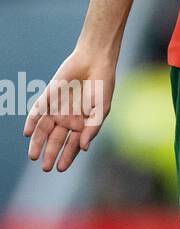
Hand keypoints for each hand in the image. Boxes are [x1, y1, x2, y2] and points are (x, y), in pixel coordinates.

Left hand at [24, 48, 115, 172]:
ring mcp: (56, 108)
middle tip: (45, 167)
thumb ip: (93, 128)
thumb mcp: (102, 108)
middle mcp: (68, 118)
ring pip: (43, 129)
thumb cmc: (103, 83)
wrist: (95, 60)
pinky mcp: (48, 97)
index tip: (60, 168)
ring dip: (37, 143)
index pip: (73, 144)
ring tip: (33, 156)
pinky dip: (31, 122)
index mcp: (83, 123)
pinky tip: (27, 133)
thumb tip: (83, 147)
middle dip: (50, 153)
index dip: (67, 156)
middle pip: (56, 140)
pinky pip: (36, 111)